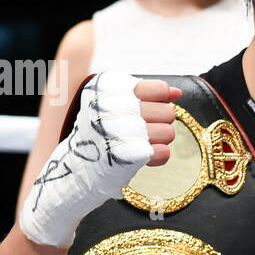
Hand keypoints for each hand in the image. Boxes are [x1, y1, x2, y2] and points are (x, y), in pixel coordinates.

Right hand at [20, 74, 180, 248]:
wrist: (78, 167)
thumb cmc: (102, 131)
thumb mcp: (117, 103)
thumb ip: (148, 93)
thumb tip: (177, 92)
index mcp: (107, 87)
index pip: (158, 89)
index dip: (161, 102)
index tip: (146, 110)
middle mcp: (111, 106)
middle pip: (168, 112)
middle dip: (162, 123)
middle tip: (142, 130)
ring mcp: (119, 131)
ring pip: (169, 132)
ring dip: (160, 141)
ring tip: (140, 142)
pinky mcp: (128, 155)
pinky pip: (164, 153)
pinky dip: (158, 157)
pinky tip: (141, 156)